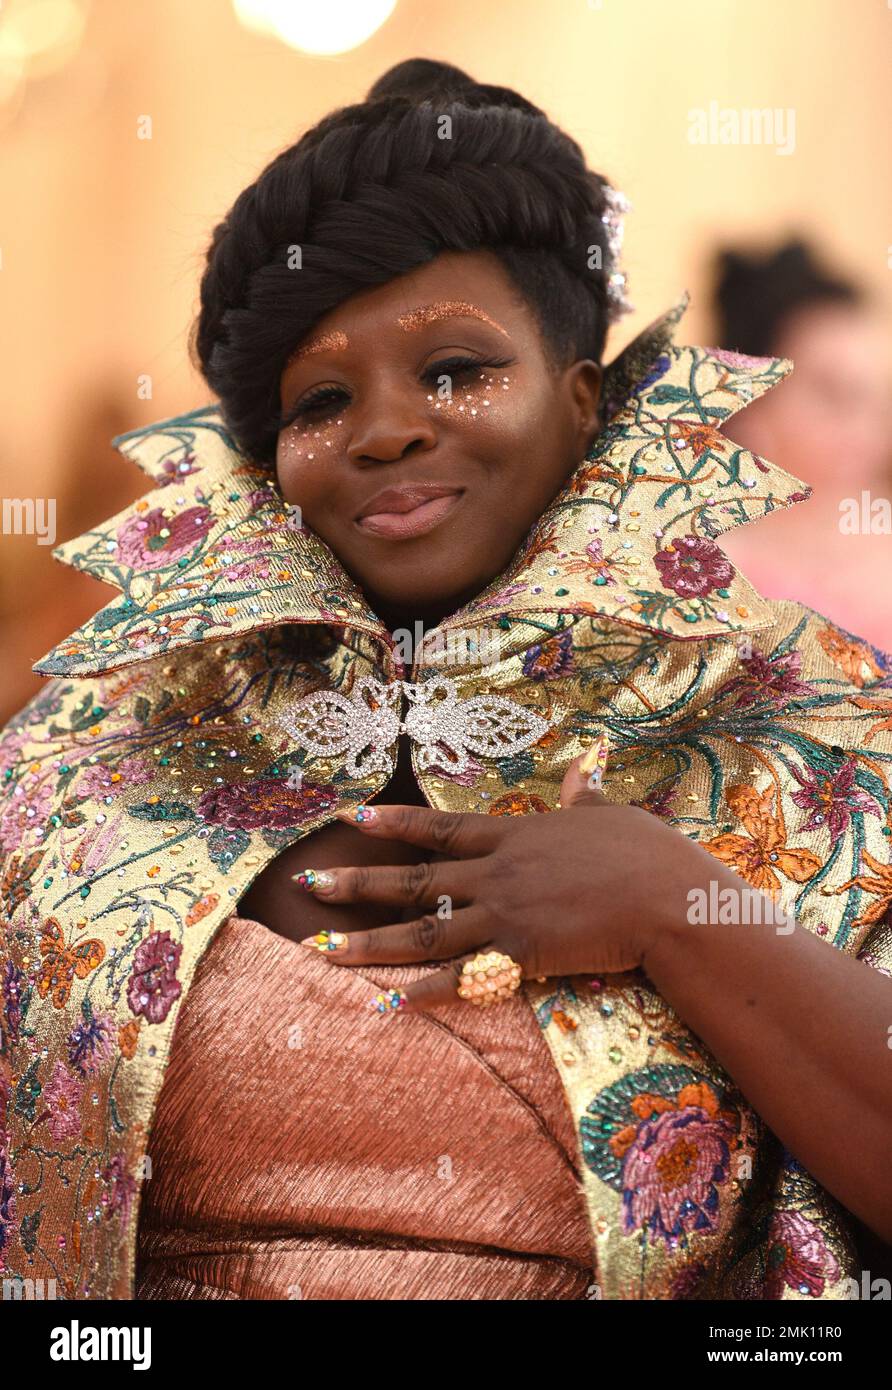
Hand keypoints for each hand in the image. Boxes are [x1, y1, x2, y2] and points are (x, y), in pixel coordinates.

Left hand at [292, 752, 714, 1012]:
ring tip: (320, 949)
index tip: (352, 820)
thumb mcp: (609, 814)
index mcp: (515, 836)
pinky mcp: (519, 956)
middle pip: (414, 880)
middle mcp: (497, 873)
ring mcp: (504, 915)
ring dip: (368, 942)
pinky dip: (422, 992)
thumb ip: (584, 796)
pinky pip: (460, 978)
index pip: (440, 829)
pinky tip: (385, 1003)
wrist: (668, 898)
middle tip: (308, 885)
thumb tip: (583, 766)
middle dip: (357, 883)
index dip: (394, 825)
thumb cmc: (648, 853)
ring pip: (423, 931)